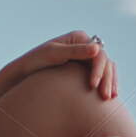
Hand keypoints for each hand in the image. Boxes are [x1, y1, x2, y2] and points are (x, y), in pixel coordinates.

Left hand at [1, 30, 117, 99]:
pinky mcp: (85, 69)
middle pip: (105, 62)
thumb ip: (75, 52)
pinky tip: (108, 97)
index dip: (99, 69)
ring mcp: (86, 58)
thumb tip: (97, 49)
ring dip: (110, 82)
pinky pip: (101, 76)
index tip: (93, 86)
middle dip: (107, 79)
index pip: (98, 53)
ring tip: (110, 99)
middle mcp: (85, 46)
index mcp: (79, 38)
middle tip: (105, 97)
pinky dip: (106, 84)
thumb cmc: (35, 61)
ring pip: (106, 69)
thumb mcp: (53, 55)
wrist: (25, 73)